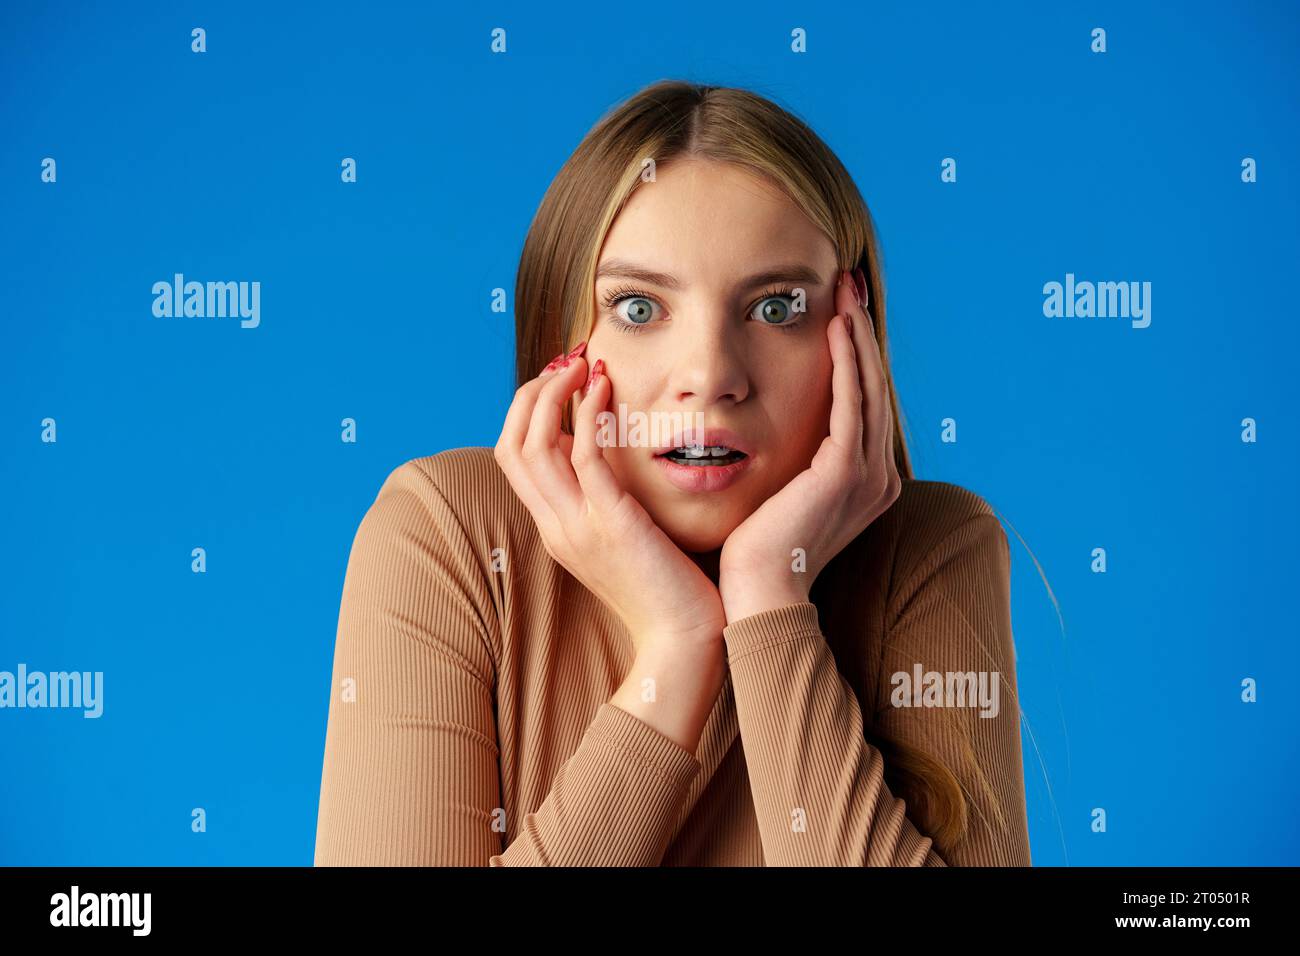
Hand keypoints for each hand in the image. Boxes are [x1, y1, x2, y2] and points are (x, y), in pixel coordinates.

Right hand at [494, 342, 727, 651]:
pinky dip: (587, 412)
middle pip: (510, 445)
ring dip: (552, 393)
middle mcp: (556, 525)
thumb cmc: (668, 587)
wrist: (685, 638)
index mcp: (556, 528)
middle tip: (566, 362)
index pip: (514, 457)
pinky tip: (605, 386)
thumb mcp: (625, 538)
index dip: (528, 410)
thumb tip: (610, 456)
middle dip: (531, 393)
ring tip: (581, 363)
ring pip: (532, 445)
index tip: (560, 380)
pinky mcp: (611, 522)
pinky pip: (582, 455)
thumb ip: (608, 500)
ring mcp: (578, 525)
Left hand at [718, 267, 900, 622]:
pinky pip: (851, 404)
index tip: (841, 313)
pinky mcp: (845, 472)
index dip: (857, 356)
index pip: (865, 405)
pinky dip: (847, 363)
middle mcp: (878, 478)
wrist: (760, 594)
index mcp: (867, 483)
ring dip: (856, 337)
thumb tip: (781, 438)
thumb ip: (796, 465)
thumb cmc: (758, 552)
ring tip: (844, 294)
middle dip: (861, 334)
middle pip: (874, 389)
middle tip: (848, 287)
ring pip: (868, 389)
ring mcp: (867, 475)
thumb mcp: (784, 497)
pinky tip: (837, 329)